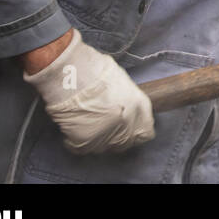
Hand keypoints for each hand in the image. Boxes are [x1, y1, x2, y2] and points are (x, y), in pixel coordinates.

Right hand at [22, 28, 154, 154]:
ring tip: (86, 123)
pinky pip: (82, 148)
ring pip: (103, 148)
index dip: (135, 132)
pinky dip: (76, 141)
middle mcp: (128, 124)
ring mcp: (107, 135)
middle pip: (124, 143)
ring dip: (96, 139)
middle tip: (103, 128)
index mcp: (140, 106)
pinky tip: (72, 127)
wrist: (73, 74)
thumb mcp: (121, 82)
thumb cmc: (95, 69)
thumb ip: (127, 101)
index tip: (127, 130)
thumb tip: (123, 109)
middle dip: (115, 137)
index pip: (145, 133)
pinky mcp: (86, 142)